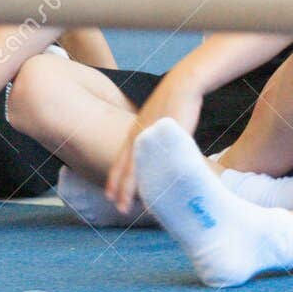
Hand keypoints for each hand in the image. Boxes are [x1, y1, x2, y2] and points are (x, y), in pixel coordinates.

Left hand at [104, 78, 201, 212]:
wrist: (182, 84)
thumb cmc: (172, 100)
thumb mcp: (155, 119)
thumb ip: (151, 134)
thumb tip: (154, 147)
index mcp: (135, 132)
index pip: (120, 160)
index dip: (114, 179)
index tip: (109, 194)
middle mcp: (139, 137)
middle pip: (127, 168)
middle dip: (122, 190)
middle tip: (119, 207)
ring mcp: (152, 137)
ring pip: (140, 168)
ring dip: (136, 188)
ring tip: (134, 204)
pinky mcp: (168, 136)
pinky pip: (161, 162)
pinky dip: (158, 177)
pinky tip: (160, 188)